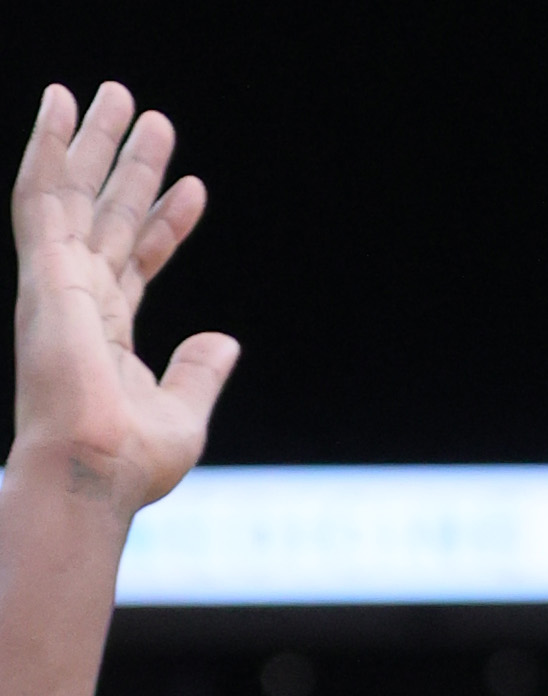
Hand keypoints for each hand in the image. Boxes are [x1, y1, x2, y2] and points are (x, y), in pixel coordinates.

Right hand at [11, 82, 236, 513]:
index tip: (194, 189)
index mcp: (108, 334)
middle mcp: (79, 301)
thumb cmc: (132, 461)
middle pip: (106, 216)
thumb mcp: (183, 415)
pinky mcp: (43, 269)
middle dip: (128, 166)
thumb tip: (226, 341)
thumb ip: (199, 373)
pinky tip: (58, 103)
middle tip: (150, 116)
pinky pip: (41, 194)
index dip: (166, 225)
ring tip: (116, 93)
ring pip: (74, 192)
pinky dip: (47, 145)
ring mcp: (58, 282)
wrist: (94, 469)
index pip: (139, 262)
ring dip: (92, 140)